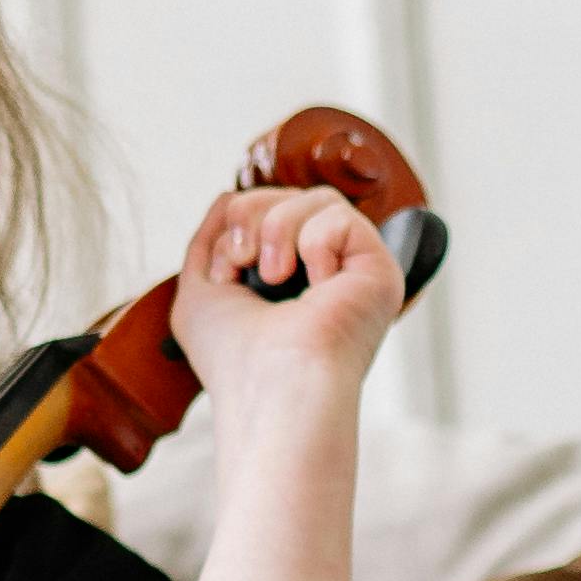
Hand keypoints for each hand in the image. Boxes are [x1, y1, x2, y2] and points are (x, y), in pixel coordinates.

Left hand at [171, 180, 405, 420]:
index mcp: (294, 277)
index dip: (241, 220)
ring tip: (274, 275)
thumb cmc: (234, 358)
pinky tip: (317, 287)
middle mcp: (329, 272)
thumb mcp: (201, 287)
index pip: (275, 210)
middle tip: (242, 264)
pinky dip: (313, 243)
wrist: (267, 386)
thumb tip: (228, 198)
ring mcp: (356, 270)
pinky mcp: (379, 269)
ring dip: (277, 228)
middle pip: (293, 194)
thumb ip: (212, 240)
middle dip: (251, 216)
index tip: (224, 268)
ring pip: (318, 198)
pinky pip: (340, 215)